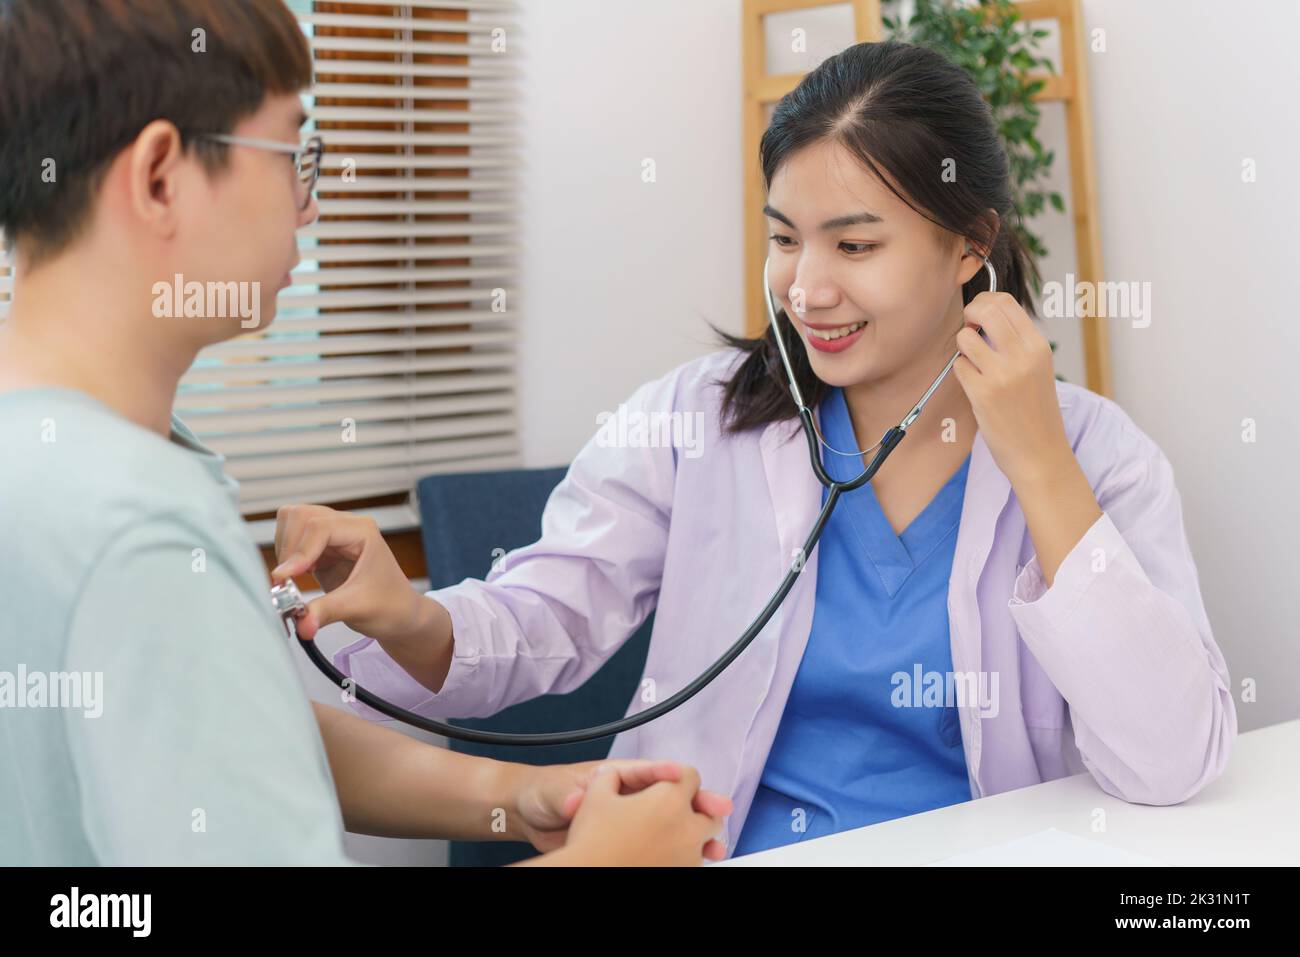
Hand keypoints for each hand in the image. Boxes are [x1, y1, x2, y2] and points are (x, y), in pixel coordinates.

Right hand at [270, 504, 430, 643]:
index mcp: (362, 531)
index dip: (299, 550)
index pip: (320, 526)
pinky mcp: (321, 549)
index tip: (285, 577)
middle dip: (288, 548)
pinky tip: (295, 577)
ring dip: (284, 550)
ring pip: (293, 522)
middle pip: (301, 516)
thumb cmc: (390, 605)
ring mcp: (333, 535)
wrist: (399, 614)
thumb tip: (301, 624)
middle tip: (287, 580)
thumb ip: (325, 612)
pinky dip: (286, 557)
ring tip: (292, 578)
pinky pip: (293, 540)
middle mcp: (346, 526)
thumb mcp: (357, 608)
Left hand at [518, 760, 730, 864]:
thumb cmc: (543, 792)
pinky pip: (659, 844)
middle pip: (671, 796)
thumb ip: (567, 794)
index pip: (650, 771)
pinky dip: (679, 851)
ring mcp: (631, 818)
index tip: (685, 778)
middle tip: (719, 809)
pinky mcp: (629, 840)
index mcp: (616, 775)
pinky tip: (694, 860)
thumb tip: (575, 800)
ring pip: (671, 822)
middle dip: (696, 802)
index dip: (669, 774)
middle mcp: (629, 795)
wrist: (529, 815)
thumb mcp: (553, 790)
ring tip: (716, 844)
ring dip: (694, 831)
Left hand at [952, 291, 1075, 485]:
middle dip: (969, 314)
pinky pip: (959, 366)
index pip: (1006, 302)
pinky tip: (974, 385)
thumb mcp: (1037, 368)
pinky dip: (962, 372)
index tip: (978, 314)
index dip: (985, 301)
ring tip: (974, 362)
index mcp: (1038, 346)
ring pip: (966, 337)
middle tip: (969, 329)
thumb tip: (986, 315)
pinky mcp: (983, 393)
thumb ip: (1016, 342)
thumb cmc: (1035, 412)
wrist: (1040, 453)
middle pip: (985, 310)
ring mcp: (1002, 374)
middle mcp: (1022, 356)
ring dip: (963, 347)